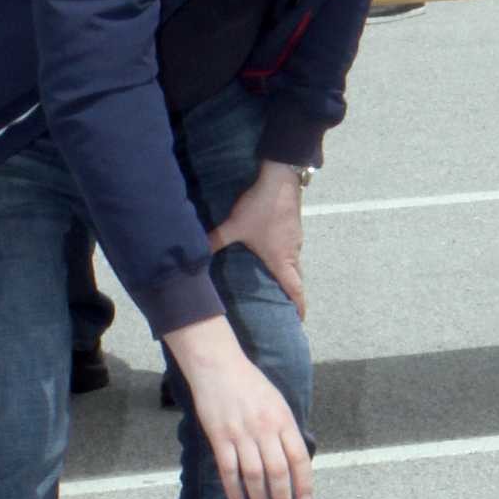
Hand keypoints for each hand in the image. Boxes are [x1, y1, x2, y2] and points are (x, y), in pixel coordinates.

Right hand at [163, 316, 312, 498]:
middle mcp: (265, 429)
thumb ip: (285, 430)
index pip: (299, 458)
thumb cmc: (251, 384)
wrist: (218, 366)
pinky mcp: (219, 436)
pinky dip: (234, 488)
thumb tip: (294, 460)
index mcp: (283, 420)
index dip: (303, 483)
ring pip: (254, 475)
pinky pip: (228, 469)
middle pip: (278, 472)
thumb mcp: (278, 402)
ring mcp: (241, 433)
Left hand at [207, 161, 305, 321]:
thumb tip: (198, 252)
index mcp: (281, 260)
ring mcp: (296, 240)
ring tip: (277, 282)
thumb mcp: (235, 226)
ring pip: (295, 263)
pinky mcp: (294, 227)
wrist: (280, 179)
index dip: (299, 306)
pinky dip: (286, 259)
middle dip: (293, 293)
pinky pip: (293, 250)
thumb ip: (217, 240)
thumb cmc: (261, 208)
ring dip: (289, 275)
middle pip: (297, 279)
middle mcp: (292, 253)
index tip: (300, 319)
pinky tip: (274, 253)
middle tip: (286, 305)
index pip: (295, 289)